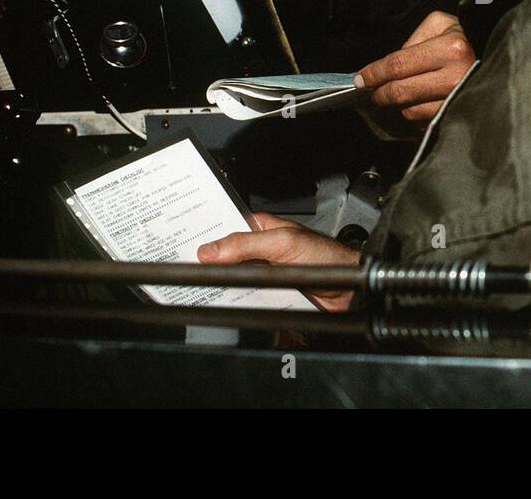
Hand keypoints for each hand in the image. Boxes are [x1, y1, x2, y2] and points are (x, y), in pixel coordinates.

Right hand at [197, 212, 359, 311]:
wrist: (349, 289)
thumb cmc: (326, 256)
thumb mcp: (283, 243)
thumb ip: (246, 244)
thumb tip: (211, 250)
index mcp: (261, 228)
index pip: (224, 228)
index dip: (204, 234)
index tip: (181, 242)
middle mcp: (260, 249)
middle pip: (225, 256)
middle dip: (208, 262)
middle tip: (186, 268)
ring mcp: (263, 273)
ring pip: (232, 279)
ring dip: (220, 285)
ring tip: (201, 288)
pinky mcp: (268, 294)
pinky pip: (245, 298)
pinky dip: (236, 302)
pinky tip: (226, 303)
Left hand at [355, 11, 474, 121]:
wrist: (497, 53)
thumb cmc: (466, 37)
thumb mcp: (441, 23)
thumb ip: (413, 39)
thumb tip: (394, 65)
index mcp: (450, 49)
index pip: (399, 65)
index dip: (374, 73)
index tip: (360, 79)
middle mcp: (455, 77)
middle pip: (401, 91)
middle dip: (379, 92)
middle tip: (371, 90)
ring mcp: (458, 99)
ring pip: (410, 109)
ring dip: (397, 104)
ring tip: (396, 94)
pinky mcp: (458, 115)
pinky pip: (425, 120)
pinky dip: (414, 112)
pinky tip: (416, 101)